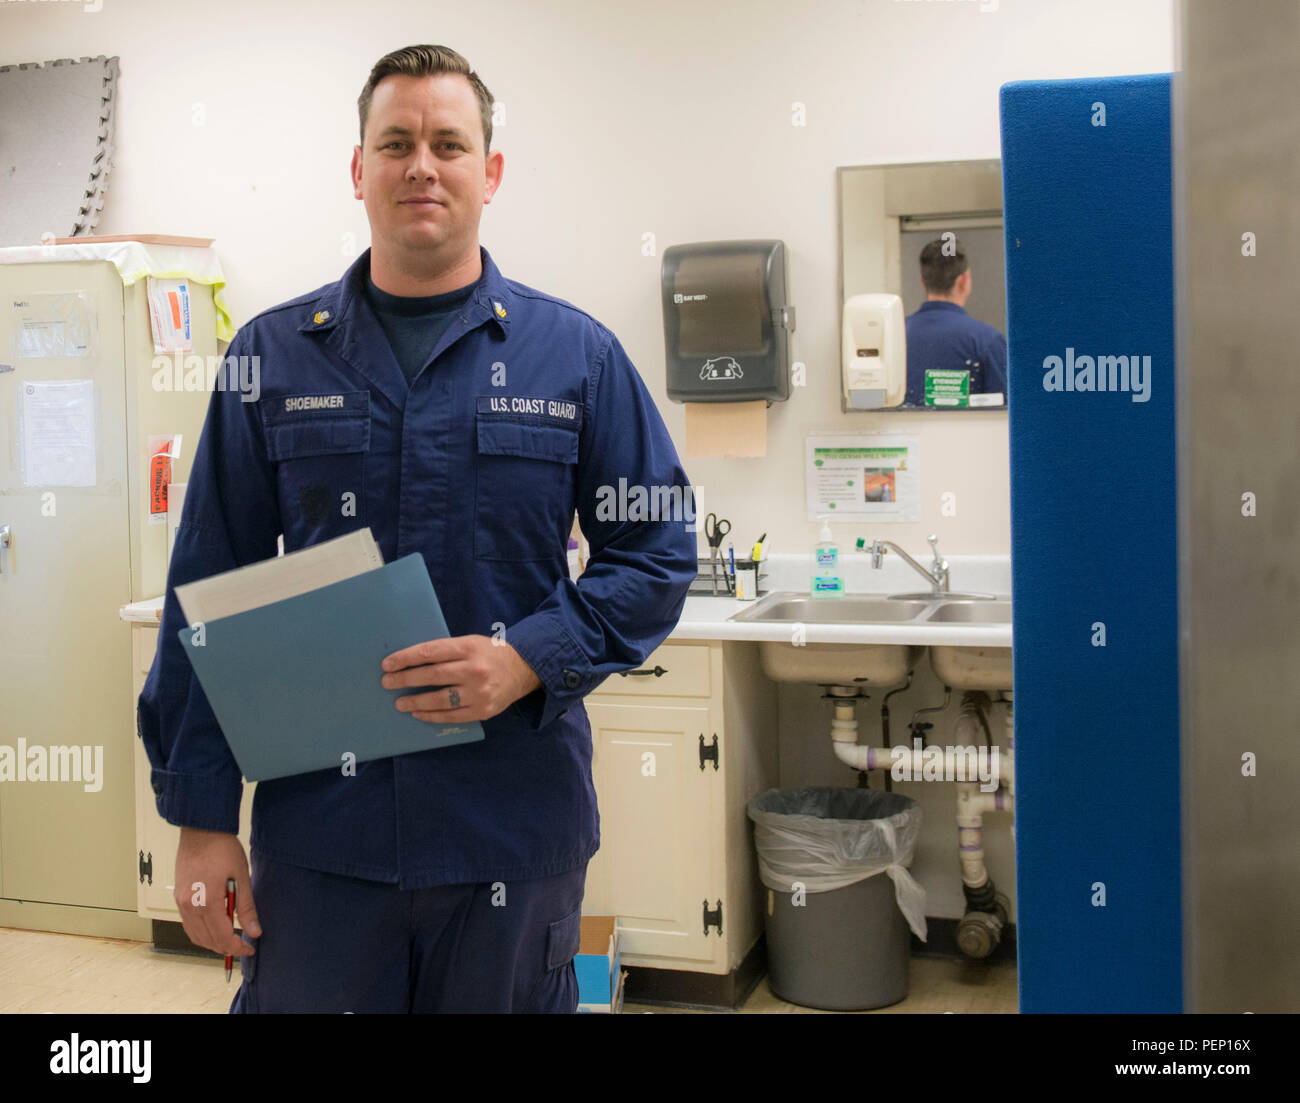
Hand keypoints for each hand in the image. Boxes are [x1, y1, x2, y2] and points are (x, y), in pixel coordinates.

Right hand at [174, 827, 260, 957]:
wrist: (201, 830)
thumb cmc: (222, 848)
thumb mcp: (242, 877)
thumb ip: (246, 908)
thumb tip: (254, 931)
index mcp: (207, 901)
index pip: (222, 937)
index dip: (237, 947)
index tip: (250, 947)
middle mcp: (189, 905)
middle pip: (207, 940)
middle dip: (226, 947)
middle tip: (243, 945)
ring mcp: (181, 902)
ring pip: (195, 935)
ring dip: (212, 942)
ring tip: (230, 939)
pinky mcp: (178, 897)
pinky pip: (188, 924)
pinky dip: (201, 932)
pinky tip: (215, 927)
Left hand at [380, 634, 542, 722]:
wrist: (524, 669)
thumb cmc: (489, 654)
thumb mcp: (470, 643)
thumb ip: (446, 651)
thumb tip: (410, 662)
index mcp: (468, 647)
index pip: (430, 652)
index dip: (405, 658)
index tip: (388, 664)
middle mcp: (474, 670)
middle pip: (431, 676)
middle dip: (404, 680)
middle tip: (387, 682)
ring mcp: (479, 692)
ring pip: (439, 700)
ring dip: (414, 701)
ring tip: (399, 702)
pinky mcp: (483, 710)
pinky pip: (451, 716)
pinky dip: (431, 715)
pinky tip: (418, 713)